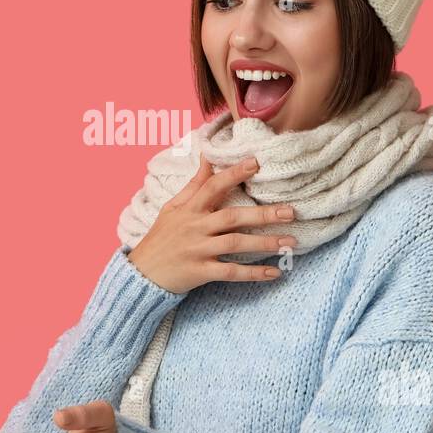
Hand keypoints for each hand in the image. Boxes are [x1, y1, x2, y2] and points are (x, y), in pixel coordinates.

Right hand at [125, 156, 297, 293]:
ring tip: (290, 242)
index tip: (256, 163)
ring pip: (235, 244)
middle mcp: (195, 228)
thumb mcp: (172, 208)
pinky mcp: (200, 272)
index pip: (212, 186)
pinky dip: (253, 274)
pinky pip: (231, 272)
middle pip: (232, 217)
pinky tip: (274, 273)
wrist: (141, 274)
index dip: (234, 174)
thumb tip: (207, 158)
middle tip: (291, 211)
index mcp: (189, 210)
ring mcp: (198, 250)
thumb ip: (193, 185)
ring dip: (264, 243)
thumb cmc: (160, 238)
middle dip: (263, 214)